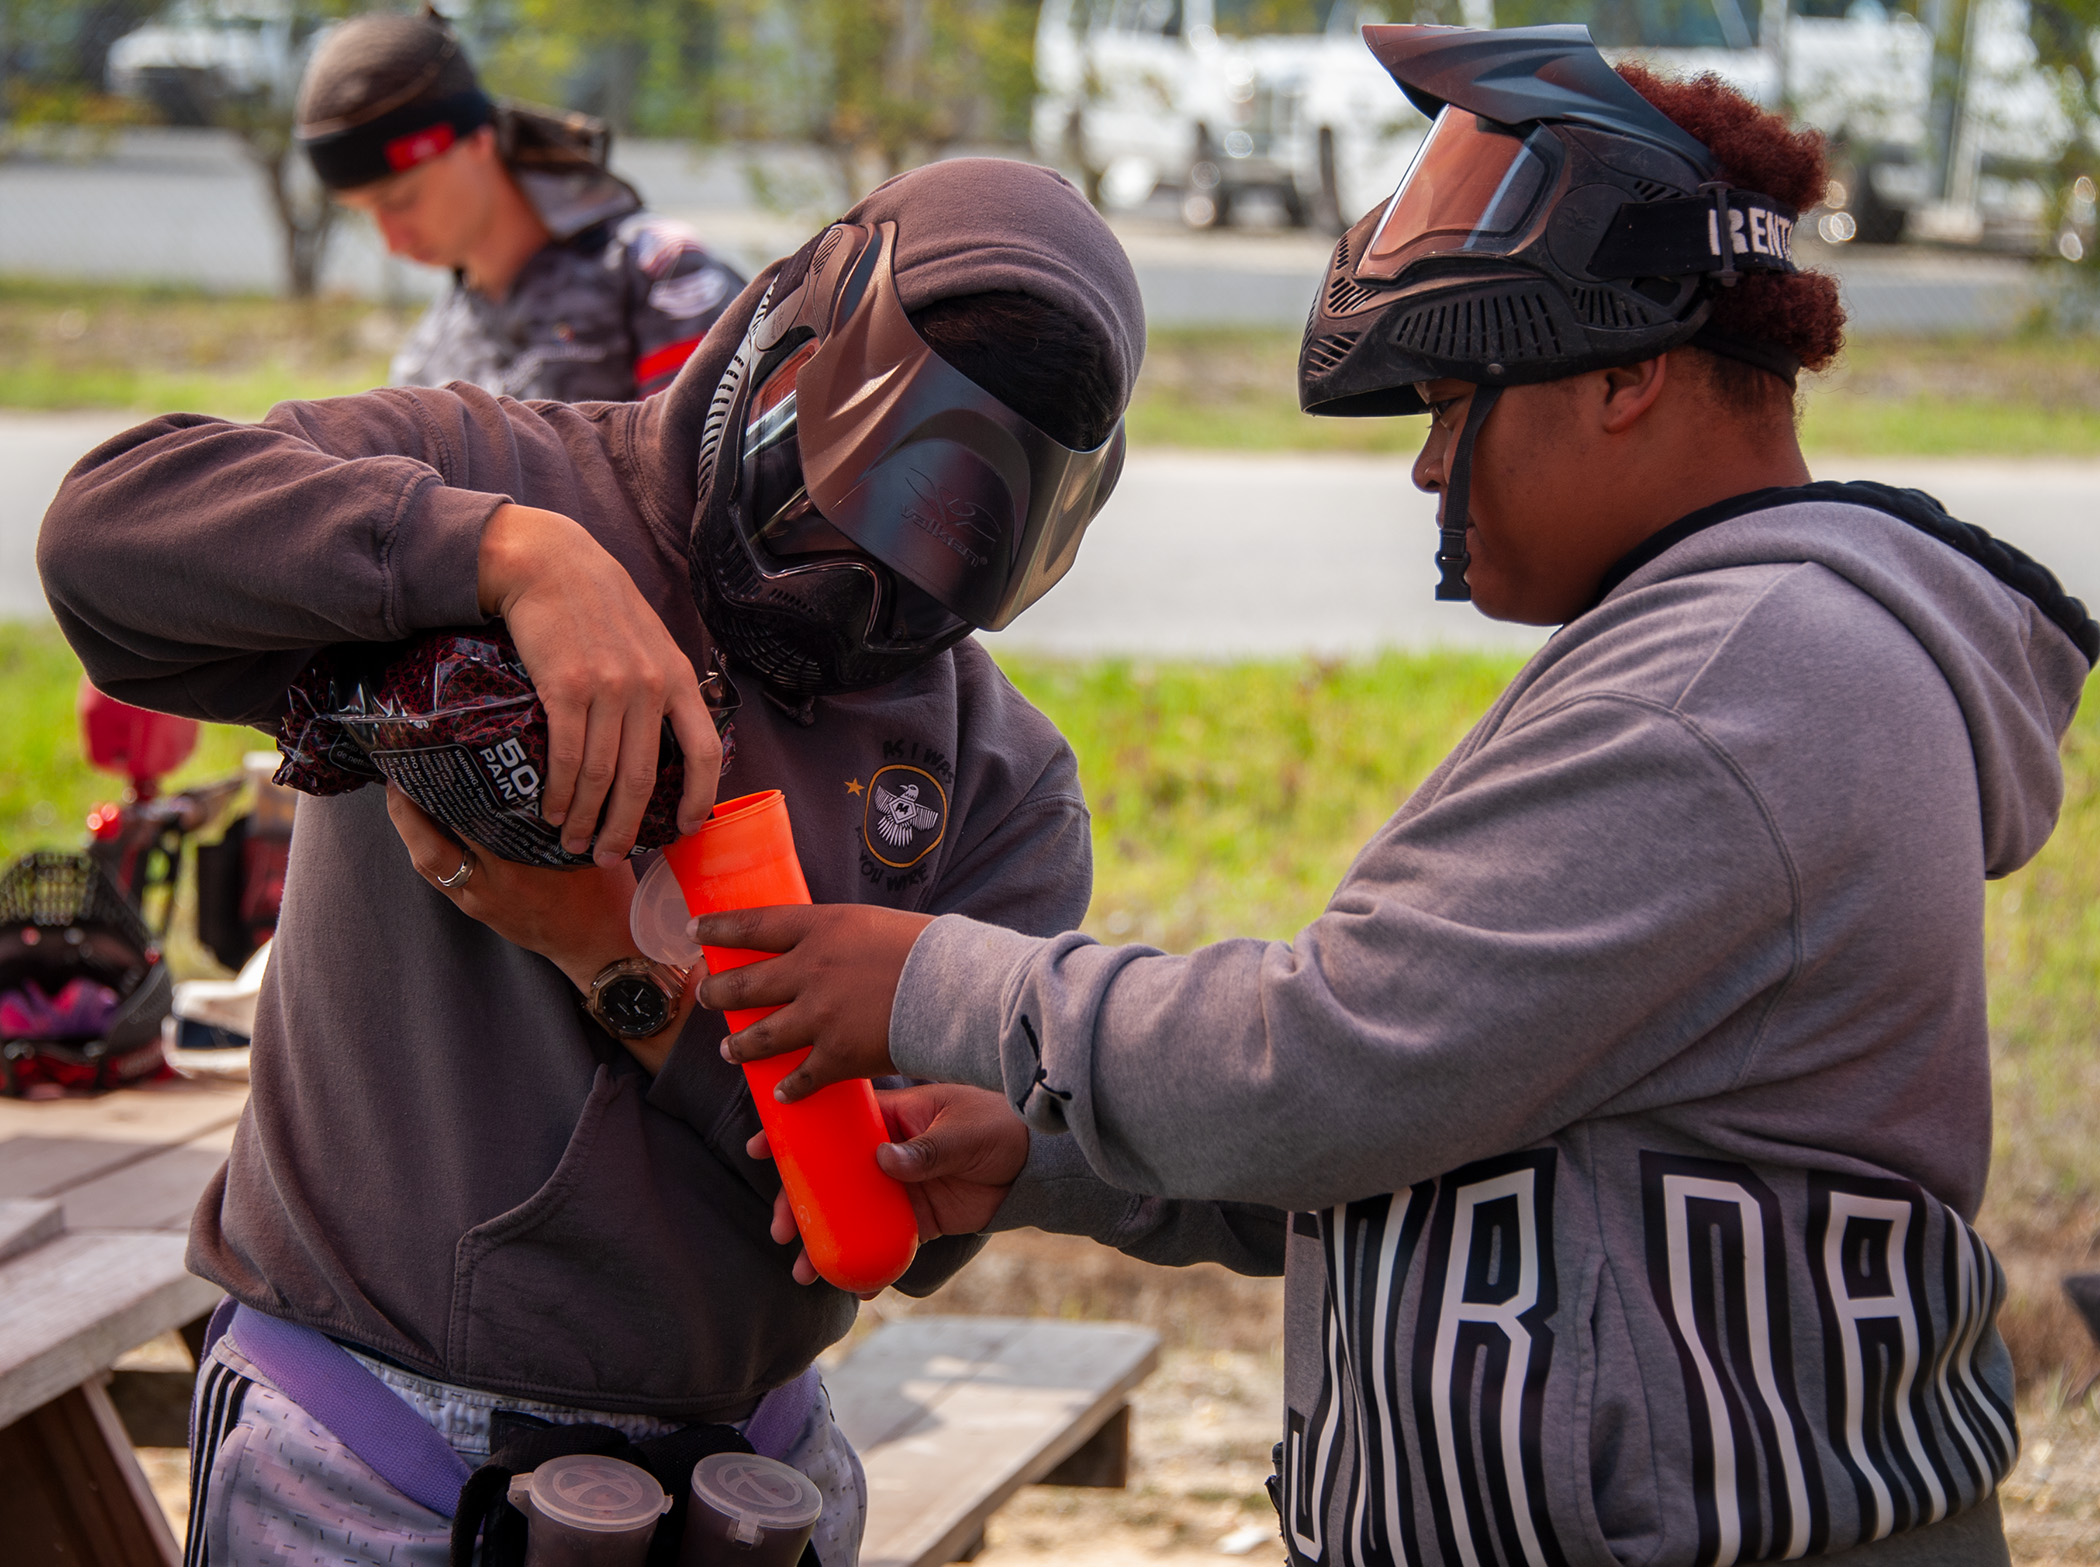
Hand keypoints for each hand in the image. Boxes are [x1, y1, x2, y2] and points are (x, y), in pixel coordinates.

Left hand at [388, 787, 688, 1072]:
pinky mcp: (476, 910)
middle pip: (429, 848)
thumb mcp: (584, 844)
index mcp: (518, 868)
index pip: (469, 822)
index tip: (437, 758)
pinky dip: (428, 848)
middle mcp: (490, 886)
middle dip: (406, 812)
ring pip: (427, 865)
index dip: (447, 789)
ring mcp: (479, 902)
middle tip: (399, 776)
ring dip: (410, 831)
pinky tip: (427, 827)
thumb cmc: (601, 891)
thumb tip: (537, 768)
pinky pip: (439, 877)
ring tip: (404, 796)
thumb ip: (559, 813)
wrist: (597, 946)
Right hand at [477, 503, 720, 864]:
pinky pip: (564, 756)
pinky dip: (557, 792)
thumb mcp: (650, 640)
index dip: (700, 798)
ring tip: (575, 842)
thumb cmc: (599, 605)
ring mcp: (607, 688)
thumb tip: (669, 737)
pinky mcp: (564, 687)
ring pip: (600, 776)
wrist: (550, 563)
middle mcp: (647, 687)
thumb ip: (662, 686)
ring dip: (585, 818)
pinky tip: (551, 810)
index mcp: (676, 678)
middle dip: (625, 828)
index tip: (684, 829)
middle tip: (611, 857)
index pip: (704, 751)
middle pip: (642, 779)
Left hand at [693, 905, 933, 1100]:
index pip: (752, 924)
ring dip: (738, 1046)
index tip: (695, 931)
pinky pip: (800, 1078)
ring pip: (759, 1037)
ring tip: (728, 1050)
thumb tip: (825, 948)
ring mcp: (819, 1016)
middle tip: (706, 998)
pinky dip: (789, 1089)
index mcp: (819, 928)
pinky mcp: (836, 1056)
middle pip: (743, 984)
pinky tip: (782, 1094)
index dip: (718, 929)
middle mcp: (809, 971)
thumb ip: (840, 937)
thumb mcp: (875, 923)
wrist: (958, 988)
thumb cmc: (930, 949)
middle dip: (717, 994)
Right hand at [748, 1083, 1027, 1289]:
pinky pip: (883, 1243)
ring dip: (823, 1240)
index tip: (761, 1147)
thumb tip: (885, 1161)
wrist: (1039, 1166)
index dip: (795, 1135)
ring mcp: (898, 1189)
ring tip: (804, 1270)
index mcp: (890, 1117)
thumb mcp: (965, 1131)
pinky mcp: (917, 1220)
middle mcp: (885, 1153)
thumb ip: (928, 1148)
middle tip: (780, 1228)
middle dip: (797, 1202)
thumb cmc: (1000, 1127)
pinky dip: (868, 1264)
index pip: (832, 1124)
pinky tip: (856, 1286)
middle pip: (828, 1177)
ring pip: (848, 1215)